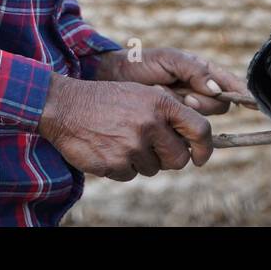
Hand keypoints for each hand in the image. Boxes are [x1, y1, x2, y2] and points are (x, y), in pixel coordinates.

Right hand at [37, 74, 212, 180]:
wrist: (66, 107)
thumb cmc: (107, 100)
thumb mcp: (141, 94)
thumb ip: (168, 113)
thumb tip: (192, 142)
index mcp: (160, 103)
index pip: (200, 129)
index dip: (204, 147)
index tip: (200, 156)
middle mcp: (149, 124)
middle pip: (178, 159)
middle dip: (169, 158)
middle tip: (152, 148)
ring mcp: (132, 146)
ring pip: (153, 168)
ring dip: (141, 160)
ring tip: (122, 139)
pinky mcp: (115, 164)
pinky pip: (130, 175)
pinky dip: (122, 166)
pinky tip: (109, 148)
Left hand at [88, 47, 248, 115]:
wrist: (112, 79)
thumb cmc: (141, 64)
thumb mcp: (169, 59)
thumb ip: (194, 70)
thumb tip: (217, 88)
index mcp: (201, 72)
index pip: (229, 83)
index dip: (243, 93)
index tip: (254, 102)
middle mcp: (198, 91)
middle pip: (220, 105)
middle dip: (204, 102)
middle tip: (184, 95)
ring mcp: (186, 109)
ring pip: (203, 118)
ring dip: (187, 110)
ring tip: (165, 96)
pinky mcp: (173, 124)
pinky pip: (185, 130)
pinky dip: (176, 123)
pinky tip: (164, 115)